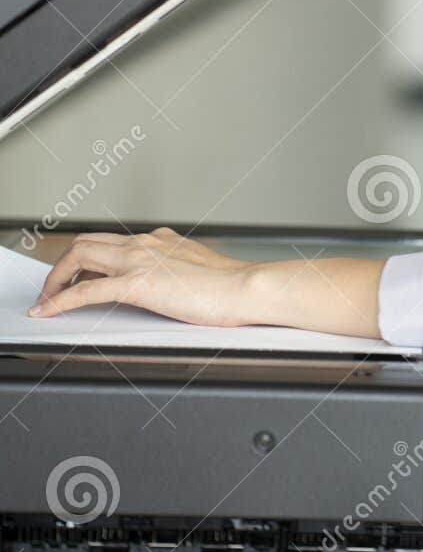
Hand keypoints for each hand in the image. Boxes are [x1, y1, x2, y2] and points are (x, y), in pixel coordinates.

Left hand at [28, 228, 258, 326]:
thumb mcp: (199, 270)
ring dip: (56, 278)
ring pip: (78, 256)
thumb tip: (171, 285)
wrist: (247, 287)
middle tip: (54, 287)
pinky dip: (60, 300)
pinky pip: (85, 290)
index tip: (77, 273)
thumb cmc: (233, 286)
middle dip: (62, 265)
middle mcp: (145, 243)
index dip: (86, 258)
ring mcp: (139, 260)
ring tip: (47, 299)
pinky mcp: (137, 284)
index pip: (111, 242)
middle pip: (85, 242)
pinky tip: (47, 311)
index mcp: (160, 239)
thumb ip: (177, 270)